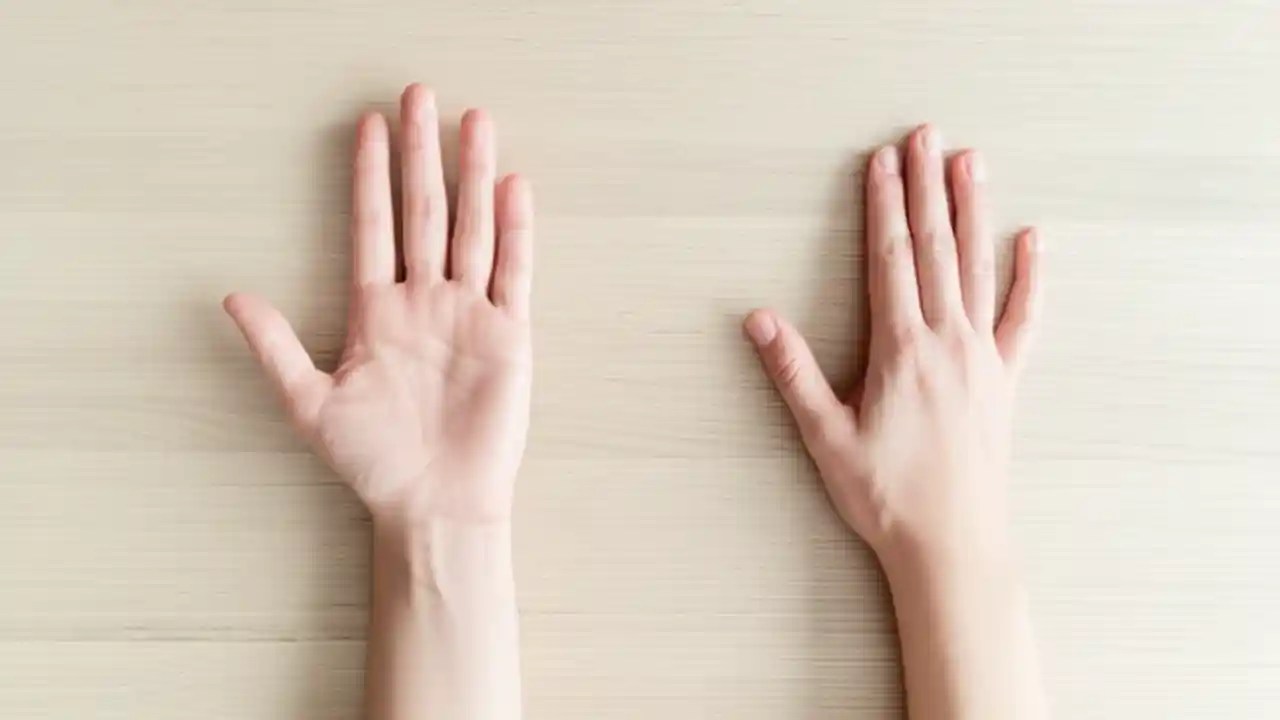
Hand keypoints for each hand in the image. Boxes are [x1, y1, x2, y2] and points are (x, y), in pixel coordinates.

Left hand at [225, 84, 533, 526]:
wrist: (433, 503)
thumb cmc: (373, 461)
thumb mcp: (309, 404)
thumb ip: (276, 347)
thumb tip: (231, 297)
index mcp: (377, 310)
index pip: (372, 226)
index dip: (369, 176)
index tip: (367, 126)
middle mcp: (424, 301)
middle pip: (424, 212)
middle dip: (421, 154)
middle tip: (419, 96)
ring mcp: (468, 313)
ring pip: (471, 229)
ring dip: (471, 176)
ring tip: (473, 123)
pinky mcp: (509, 335)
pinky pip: (513, 273)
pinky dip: (515, 232)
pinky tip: (512, 190)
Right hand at [745, 124, 1041, 564]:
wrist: (953, 544)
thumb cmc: (886, 496)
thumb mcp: (825, 436)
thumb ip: (792, 373)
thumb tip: (758, 319)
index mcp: (901, 349)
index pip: (890, 258)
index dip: (883, 205)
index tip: (882, 161)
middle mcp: (947, 341)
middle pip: (935, 247)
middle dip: (926, 187)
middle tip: (925, 135)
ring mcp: (982, 357)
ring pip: (978, 267)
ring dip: (972, 211)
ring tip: (971, 162)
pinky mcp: (1004, 379)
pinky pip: (1023, 317)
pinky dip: (1030, 277)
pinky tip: (1033, 240)